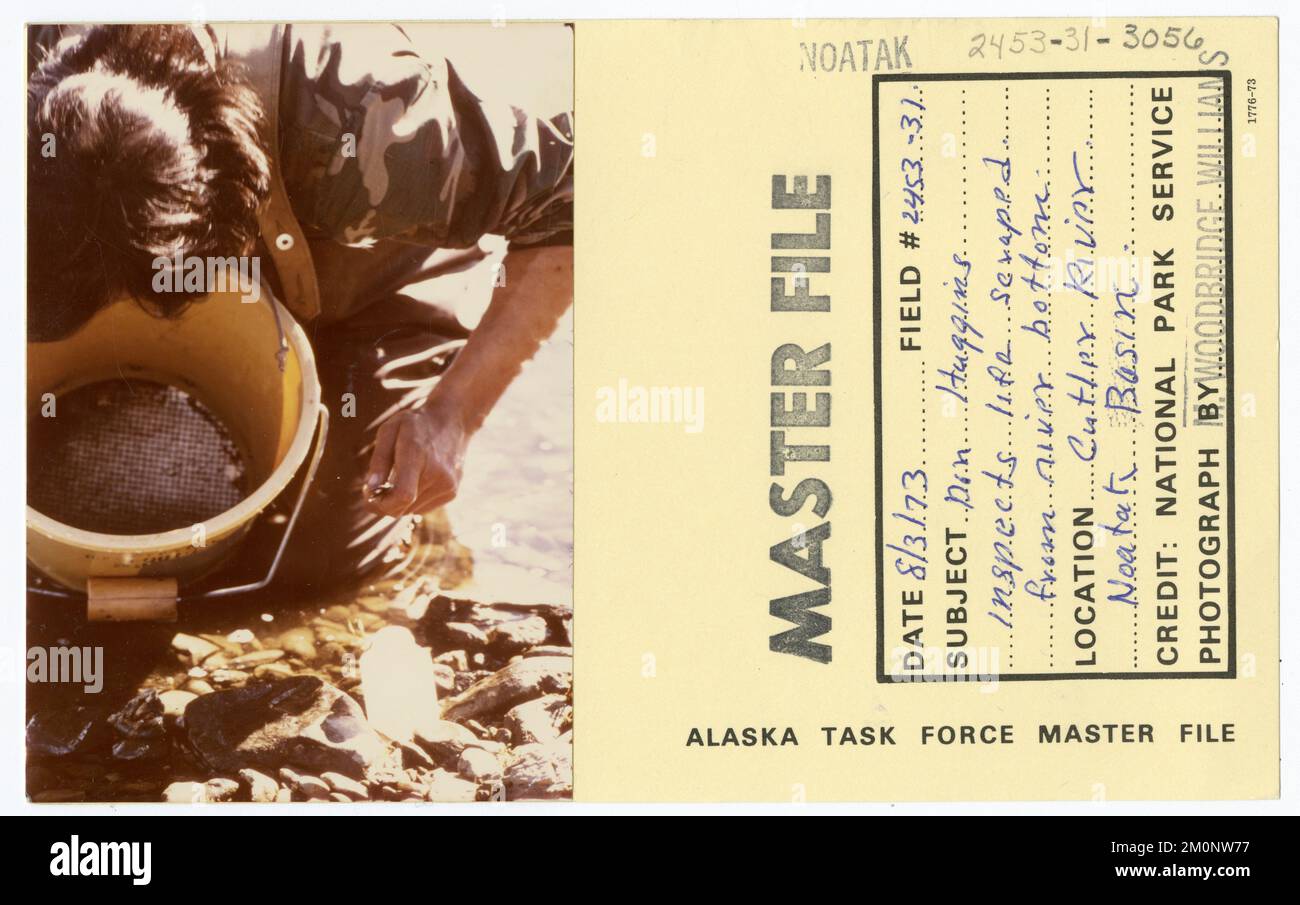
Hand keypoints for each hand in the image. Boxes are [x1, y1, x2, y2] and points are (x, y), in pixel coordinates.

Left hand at [363, 401, 468, 517]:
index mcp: (418, 455)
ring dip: (398, 501)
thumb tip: (370, 489)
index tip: (369, 498)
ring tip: (397, 479)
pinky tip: (414, 479)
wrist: (453, 420)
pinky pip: (423, 508)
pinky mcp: (451, 492)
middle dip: (384, 504)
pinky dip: (413, 500)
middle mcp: (437, 474)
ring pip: (411, 510)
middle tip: (377, 489)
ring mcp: (447, 485)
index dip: (381, 504)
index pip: (402, 495)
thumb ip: (379, 460)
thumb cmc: (416, 424)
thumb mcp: (390, 430)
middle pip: (403, 507)